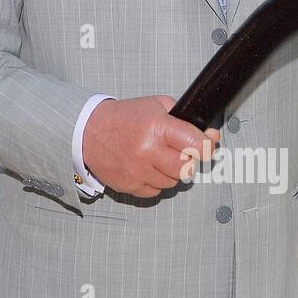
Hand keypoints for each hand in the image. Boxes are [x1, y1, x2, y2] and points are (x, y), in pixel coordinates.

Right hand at [81, 95, 218, 198]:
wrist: (88, 131)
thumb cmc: (124, 118)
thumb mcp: (155, 106)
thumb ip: (183, 118)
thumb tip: (209, 136)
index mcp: (157, 127)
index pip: (196, 144)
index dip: (206, 145)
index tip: (206, 143)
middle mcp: (148, 151)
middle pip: (186, 168)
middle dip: (187, 160)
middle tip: (178, 151)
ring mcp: (138, 171)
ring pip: (172, 182)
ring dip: (170, 172)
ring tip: (156, 157)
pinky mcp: (129, 186)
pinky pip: (155, 191)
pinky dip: (154, 181)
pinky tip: (145, 167)